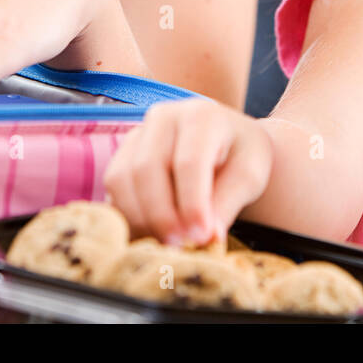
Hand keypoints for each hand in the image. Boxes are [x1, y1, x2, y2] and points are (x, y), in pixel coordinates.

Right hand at [103, 98, 272, 245]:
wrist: (227, 140)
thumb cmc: (241, 156)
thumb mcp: (249, 176)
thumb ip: (228, 204)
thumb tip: (207, 238)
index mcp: (201, 116)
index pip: (188, 162)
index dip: (192, 204)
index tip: (200, 237)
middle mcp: (163, 117)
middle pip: (147, 170)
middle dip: (161, 215)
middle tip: (181, 247)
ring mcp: (138, 133)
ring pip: (122, 179)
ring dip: (140, 218)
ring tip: (168, 242)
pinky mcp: (123, 153)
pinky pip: (113, 187)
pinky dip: (128, 215)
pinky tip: (152, 233)